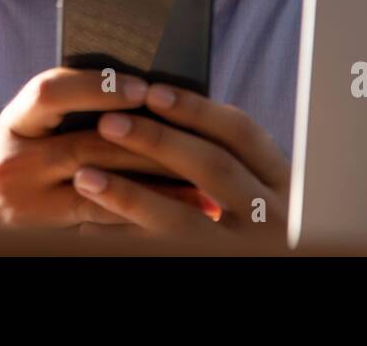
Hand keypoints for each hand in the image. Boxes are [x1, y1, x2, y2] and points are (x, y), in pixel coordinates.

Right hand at [0, 67, 191, 228]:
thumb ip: (63, 113)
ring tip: (200, 179)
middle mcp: (14, 163)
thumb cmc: (11, 166)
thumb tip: (138, 90)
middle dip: (143, 138)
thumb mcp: (23, 132)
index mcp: (13, 124)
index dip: (96, 86)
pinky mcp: (45, 235)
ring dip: (154, 182)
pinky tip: (176, 211)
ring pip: (100, 188)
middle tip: (189, 132)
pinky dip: (140, 215)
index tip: (141, 85)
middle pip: (85, 145)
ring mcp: (28, 204)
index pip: (48, 92)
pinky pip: (100, 223)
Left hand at [69, 83, 290, 247]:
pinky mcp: (211, 267)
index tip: (152, 91)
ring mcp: (243, 248)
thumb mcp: (252, 188)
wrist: (272, 275)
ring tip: (85, 176)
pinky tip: (90, 226)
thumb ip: (220, 155)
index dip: (195, 108)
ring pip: (183, 219)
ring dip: (129, 194)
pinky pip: (163, 252)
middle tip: (108, 123)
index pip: (240, 132)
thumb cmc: (246, 220)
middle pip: (212, 167)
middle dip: (157, 140)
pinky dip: (124, 237)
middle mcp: (271, 214)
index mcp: (281, 180)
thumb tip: (152, 104)